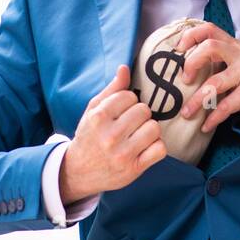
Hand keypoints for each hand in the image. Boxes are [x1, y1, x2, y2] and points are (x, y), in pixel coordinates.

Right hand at [60, 65, 165, 203]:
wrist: (78, 171)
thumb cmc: (89, 136)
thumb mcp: (93, 111)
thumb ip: (111, 90)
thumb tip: (124, 68)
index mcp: (99, 118)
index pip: (129, 96)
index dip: (128, 102)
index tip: (121, 112)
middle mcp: (110, 136)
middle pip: (144, 111)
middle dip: (139, 115)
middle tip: (130, 124)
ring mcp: (123, 154)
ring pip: (154, 128)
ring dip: (149, 130)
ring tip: (137, 135)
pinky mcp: (134, 169)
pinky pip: (160, 149)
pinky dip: (156, 147)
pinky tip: (145, 148)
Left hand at [173, 23, 239, 132]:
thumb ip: (222, 68)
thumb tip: (189, 76)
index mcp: (237, 47)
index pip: (210, 29)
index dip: (190, 36)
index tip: (177, 52)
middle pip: (210, 46)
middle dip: (191, 63)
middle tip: (183, 80)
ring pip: (214, 81)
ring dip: (196, 100)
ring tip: (186, 113)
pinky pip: (226, 105)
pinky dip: (212, 118)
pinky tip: (206, 126)